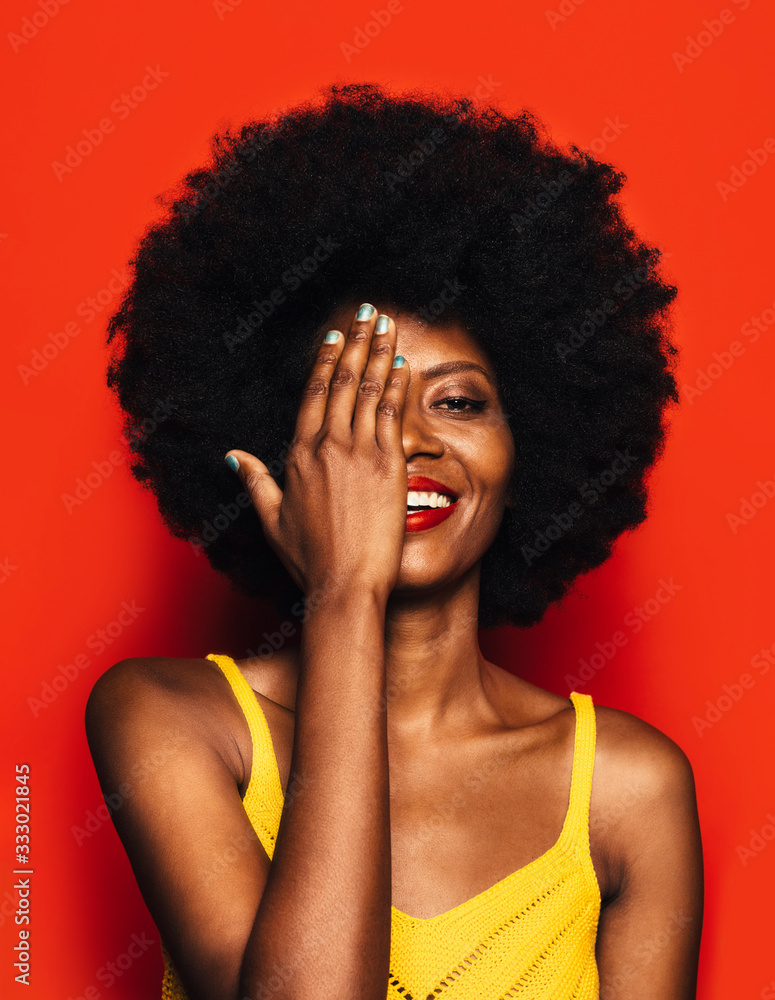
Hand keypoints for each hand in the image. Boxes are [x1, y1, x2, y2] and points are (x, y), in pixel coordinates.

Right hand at [225, 304, 409, 600]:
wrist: (346, 584)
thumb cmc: (310, 559)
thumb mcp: (273, 519)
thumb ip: (255, 482)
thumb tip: (233, 456)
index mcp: (298, 455)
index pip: (312, 394)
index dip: (324, 360)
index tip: (334, 336)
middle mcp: (327, 446)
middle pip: (341, 381)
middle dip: (355, 341)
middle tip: (366, 312)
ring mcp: (359, 453)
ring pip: (368, 390)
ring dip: (379, 352)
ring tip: (387, 324)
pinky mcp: (388, 465)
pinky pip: (392, 414)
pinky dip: (397, 385)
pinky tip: (403, 363)